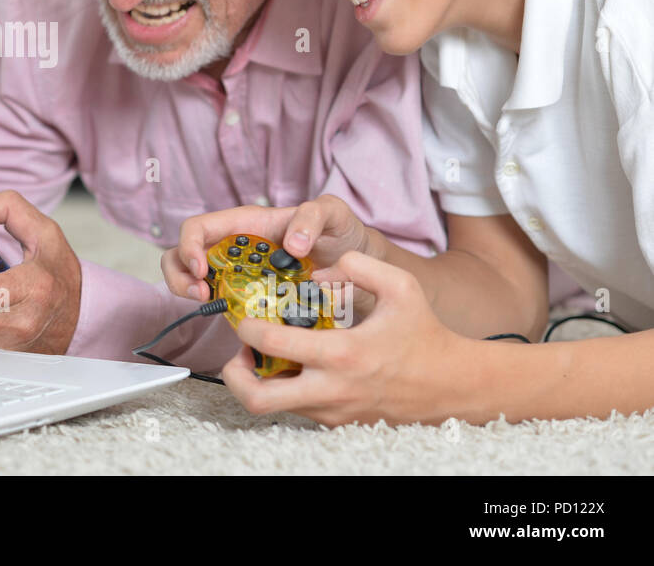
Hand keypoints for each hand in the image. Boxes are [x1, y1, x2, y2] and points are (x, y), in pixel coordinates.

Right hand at [162, 194, 380, 316]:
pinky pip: (224, 306)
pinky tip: (240, 322)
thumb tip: (290, 245)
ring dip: (189, 292)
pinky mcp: (250, 298)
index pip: (197, 228)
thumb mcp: (331, 213)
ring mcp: (238, 275)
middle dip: (180, 275)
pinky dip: (220, 314)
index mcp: (244, 224)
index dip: (189, 246)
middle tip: (202, 294)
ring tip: (211, 305)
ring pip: (193, 281)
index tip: (202, 269)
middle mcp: (233, 249)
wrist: (356, 262)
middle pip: (181, 256)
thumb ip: (312, 217)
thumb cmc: (338, 231)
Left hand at [220, 250, 470, 425]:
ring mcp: (332, 411)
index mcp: (342, 354)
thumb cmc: (425, 334)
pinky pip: (296, 409)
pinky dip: (284, 390)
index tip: (244, 317)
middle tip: (238, 352)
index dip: (247, 329)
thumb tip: (320, 269)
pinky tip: (292, 367)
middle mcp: (331, 389)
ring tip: (262, 357)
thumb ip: (360, 265)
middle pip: (257, 398)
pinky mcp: (337, 423)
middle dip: (234, 375)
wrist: (452, 386)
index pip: (273, 345)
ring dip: (258, 382)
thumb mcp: (402, 286)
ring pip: (274, 407)